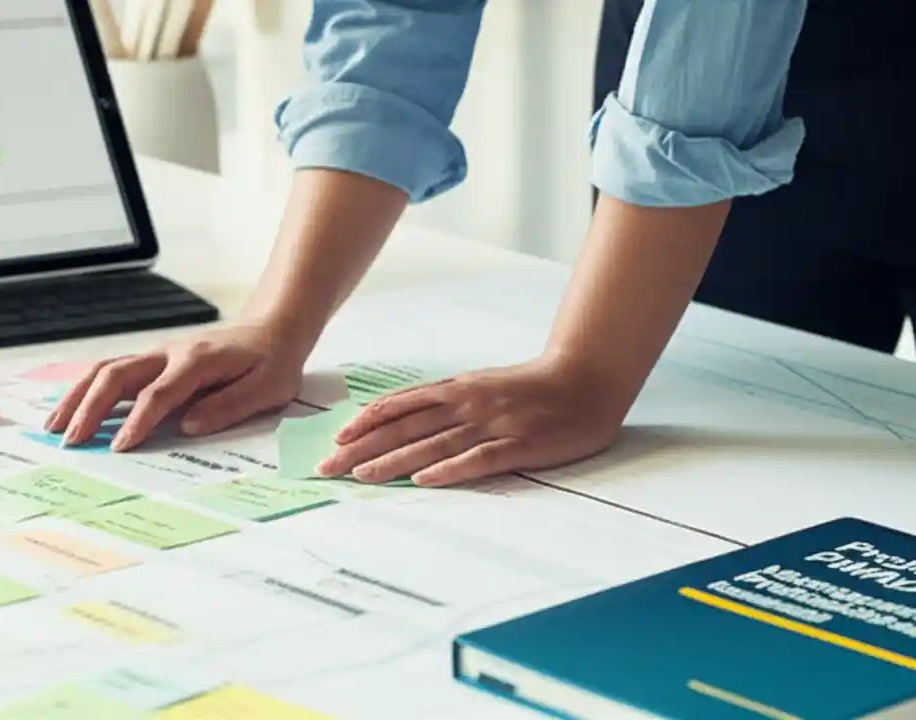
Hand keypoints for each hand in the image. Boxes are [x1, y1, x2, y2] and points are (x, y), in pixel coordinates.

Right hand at [45, 321, 307, 449]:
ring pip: (106, 370)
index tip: (119, 448)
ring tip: (54, 428)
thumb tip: (188, 426)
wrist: (272, 330)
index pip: (159, 393)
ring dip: (77, 397)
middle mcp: (170, 353)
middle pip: (118, 375)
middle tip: (71, 442)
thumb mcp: (268, 388)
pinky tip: (69, 411)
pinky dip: (85, 389)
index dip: (138, 421)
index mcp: (198, 361)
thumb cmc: (272, 363)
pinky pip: (111, 371)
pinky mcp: (152, 361)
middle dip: (90, 408)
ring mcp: (157, 354)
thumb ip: (229, 405)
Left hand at [316, 356, 626, 486]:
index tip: (337, 439)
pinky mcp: (519, 444)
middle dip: (363, 448)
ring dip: (394, 461)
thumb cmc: (532, 387)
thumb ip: (448, 400)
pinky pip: (479, 458)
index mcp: (458, 389)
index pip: (401, 406)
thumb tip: (407, 417)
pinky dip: (450, 469)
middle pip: (406, 428)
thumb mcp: (483, 385)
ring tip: (362, 476)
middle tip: (329, 467)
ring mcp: (492, 424)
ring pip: (433, 444)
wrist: (586, 380)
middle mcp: (468, 403)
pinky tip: (425, 480)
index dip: (367, 423)